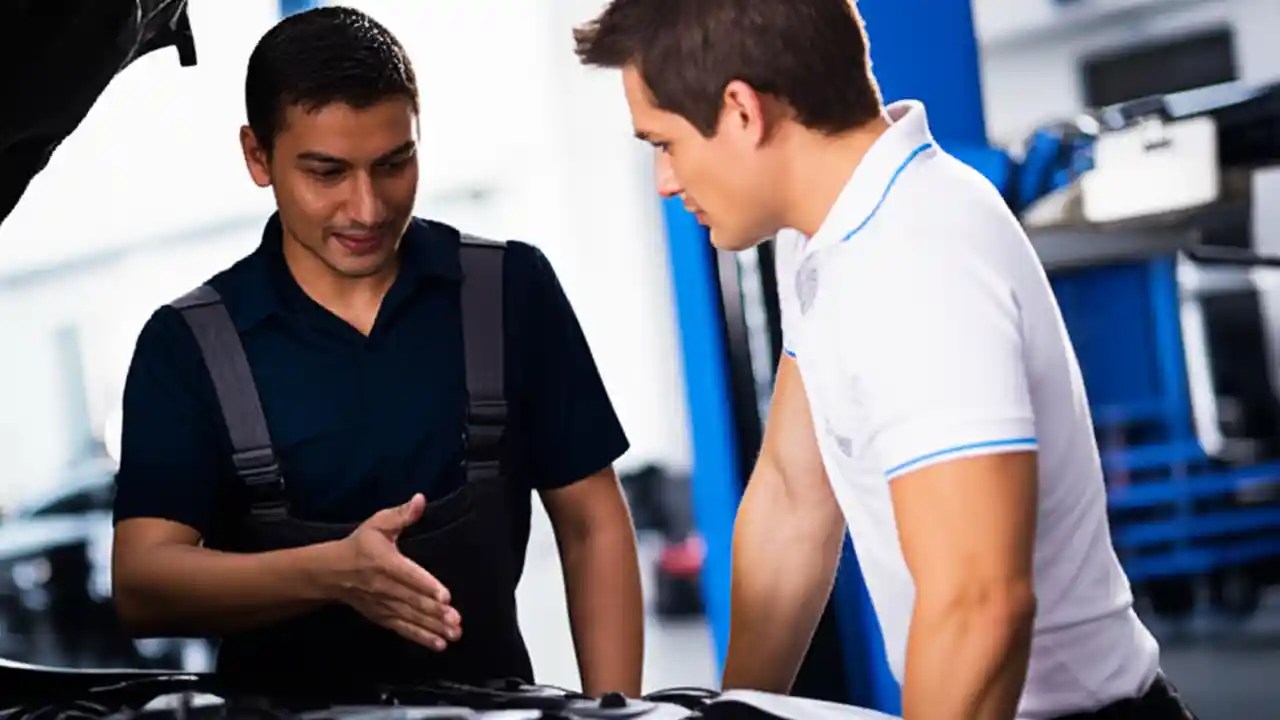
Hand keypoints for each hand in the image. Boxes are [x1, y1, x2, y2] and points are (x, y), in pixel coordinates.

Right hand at [333, 493, 461, 649]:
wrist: (331, 572)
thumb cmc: (360, 545)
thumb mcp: (377, 524)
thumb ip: (401, 515)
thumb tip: (420, 499)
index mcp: (386, 563)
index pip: (409, 575)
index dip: (427, 586)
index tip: (445, 596)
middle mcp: (386, 587)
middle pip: (413, 601)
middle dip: (435, 613)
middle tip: (456, 621)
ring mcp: (384, 605)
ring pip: (411, 618)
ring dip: (433, 628)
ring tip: (453, 635)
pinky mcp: (382, 617)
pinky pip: (403, 629)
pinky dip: (421, 638)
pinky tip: (439, 644)